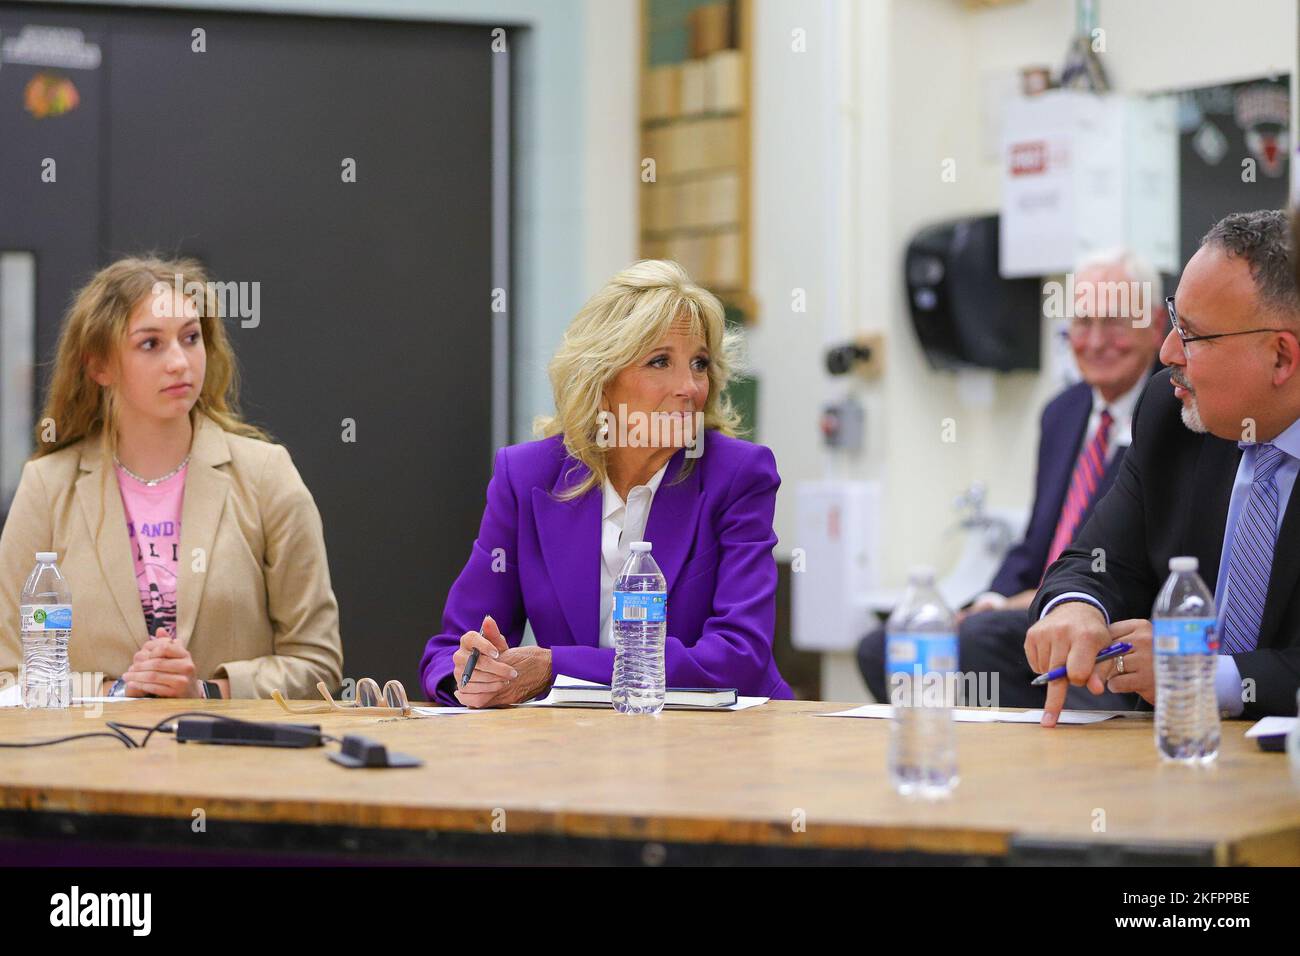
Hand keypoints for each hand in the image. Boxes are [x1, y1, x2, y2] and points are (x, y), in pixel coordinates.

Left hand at [121, 627, 200, 697]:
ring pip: (154, 676)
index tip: (141, 655)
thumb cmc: (179, 671)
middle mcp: (187, 666)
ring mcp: (183, 680)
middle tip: (129, 669)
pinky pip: (155, 688)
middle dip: (139, 666)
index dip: (151, 651)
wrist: (190, 692)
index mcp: (185, 655)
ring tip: (126, 676)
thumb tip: (159, 630)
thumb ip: (168, 643)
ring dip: (137, 676)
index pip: (165, 648)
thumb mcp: (176, 656)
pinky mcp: (176, 693)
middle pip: (157, 663)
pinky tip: (132, 684)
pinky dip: (141, 686)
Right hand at [451, 615, 512, 706]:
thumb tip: (488, 619)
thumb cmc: (496, 657)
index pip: (471, 639)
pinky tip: (497, 688)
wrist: (494, 674)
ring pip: (474, 679)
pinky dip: (486, 692)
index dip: (484, 646)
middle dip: (497, 669)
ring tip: (506, 681)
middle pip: (475, 663)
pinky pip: (470, 694)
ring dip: (494, 681)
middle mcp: (459, 656)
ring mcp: (457, 673)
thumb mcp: (498, 644)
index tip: (497, 653)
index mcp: (467, 641)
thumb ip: (493, 633)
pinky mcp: (460, 689)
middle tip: (512, 673)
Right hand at [1024, 601, 1110, 726]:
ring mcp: (1044, 632)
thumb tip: (1096, 690)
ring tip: (1064, 661)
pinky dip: (1044, 667)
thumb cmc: (1093, 637)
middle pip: (1057, 674)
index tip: (1082, 679)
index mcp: (1086, 637)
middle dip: (1059, 690)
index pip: (1077, 672)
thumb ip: (1101, 672)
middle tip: (1056, 706)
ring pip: (1045, 671)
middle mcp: (1062, 632)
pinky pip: (1035, 665)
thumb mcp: (1105, 652)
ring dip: (1054, 674)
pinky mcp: (1031, 635)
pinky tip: (1052, 656)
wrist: (1075, 610)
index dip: (1080, 680)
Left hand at [1095, 619, 1154, 704]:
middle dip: (1102, 662)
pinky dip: (1116, 686)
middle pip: (1106, 650)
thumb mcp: (1144, 642)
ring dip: (1110, 674)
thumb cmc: (1158, 661)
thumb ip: (1122, 640)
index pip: (1108, 633)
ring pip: (1109, 666)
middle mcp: (1145, 640)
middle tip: (1104, 669)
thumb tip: (1090, 648)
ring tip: (1124, 675)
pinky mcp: (1145, 680)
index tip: (1101, 654)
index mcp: (1142, 626)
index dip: (1102, 646)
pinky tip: (1128, 685)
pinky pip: (1116, 682)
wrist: (1187, 682)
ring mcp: (1146, 659)